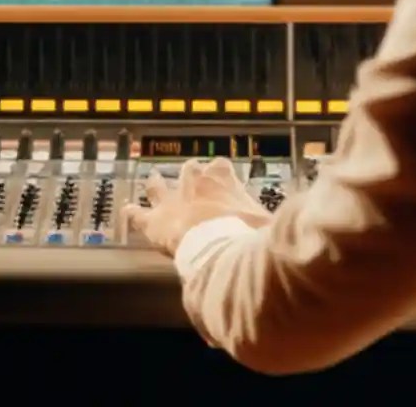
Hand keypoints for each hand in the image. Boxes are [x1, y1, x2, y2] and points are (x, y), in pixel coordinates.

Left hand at [121, 157, 271, 255]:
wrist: (220, 247)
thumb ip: (269, 218)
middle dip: (190, 176)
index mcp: (221, 177)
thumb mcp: (267, 220)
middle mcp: (193, 182)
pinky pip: (139, 215)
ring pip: (159, 186)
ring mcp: (172, 200)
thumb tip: (289, 224)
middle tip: (192, 180)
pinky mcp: (156, 222)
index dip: (222, 176)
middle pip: (189, 171)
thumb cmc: (248, 233)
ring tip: (152, 181)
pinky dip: (133, 214)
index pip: (221, 167)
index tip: (225, 181)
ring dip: (156, 185)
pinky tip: (126, 211)